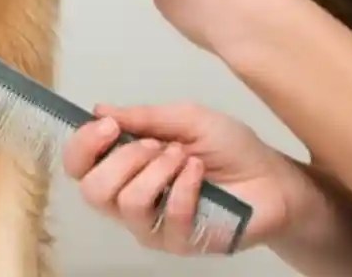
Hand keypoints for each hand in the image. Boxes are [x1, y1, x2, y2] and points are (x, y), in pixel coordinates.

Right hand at [62, 102, 306, 255]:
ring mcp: (152, 226)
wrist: (273, 179)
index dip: (84, 145)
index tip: (109, 125)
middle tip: (157, 145)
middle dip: (123, 158)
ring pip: (128, 203)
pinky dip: (186, 186)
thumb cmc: (229, 148)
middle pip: (92, 190)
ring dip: (158, 171)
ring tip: (185, 157)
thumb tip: (98, 109)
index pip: (79, 165)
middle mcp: (128, 199)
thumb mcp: (187, 118)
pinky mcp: (179, 243)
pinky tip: (202, 174)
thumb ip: (143, 117)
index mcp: (123, 166)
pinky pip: (169, 216)